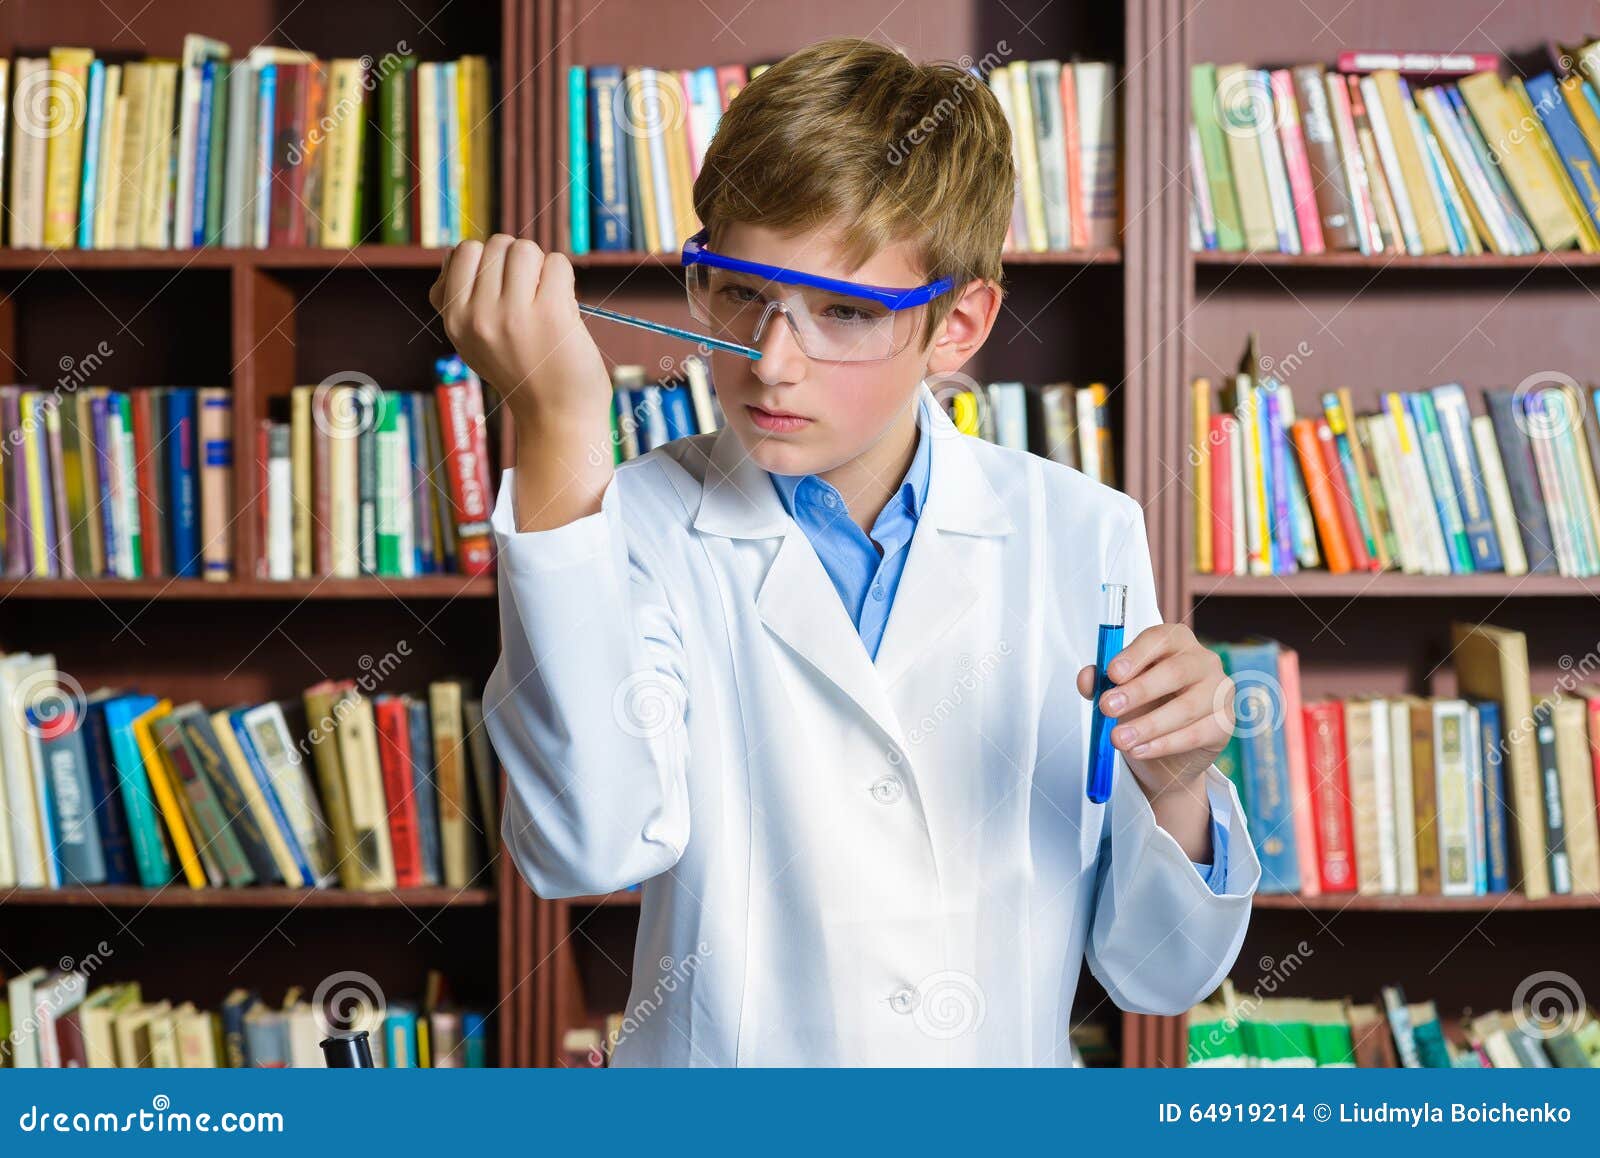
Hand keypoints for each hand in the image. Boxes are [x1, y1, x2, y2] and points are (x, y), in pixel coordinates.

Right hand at [429, 234, 610, 425]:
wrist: (557, 417)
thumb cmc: (521, 371)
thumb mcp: (472, 342)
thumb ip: (461, 300)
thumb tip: (460, 252)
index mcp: (454, 320)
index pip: (461, 252)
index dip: (488, 261)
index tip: (503, 289)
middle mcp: (477, 316)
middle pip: (496, 245)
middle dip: (518, 262)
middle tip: (530, 297)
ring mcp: (513, 314)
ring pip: (525, 249)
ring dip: (542, 268)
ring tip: (546, 301)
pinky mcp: (551, 313)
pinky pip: (557, 263)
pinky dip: (565, 279)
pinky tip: (563, 308)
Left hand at [1075, 622, 1232, 798]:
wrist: (1167, 750)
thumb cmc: (1145, 707)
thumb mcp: (1119, 691)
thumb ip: (1101, 682)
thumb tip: (1087, 679)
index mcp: (1175, 642)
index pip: (1159, 639)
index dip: (1135, 655)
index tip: (1112, 673)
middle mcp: (1203, 661)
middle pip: (1174, 672)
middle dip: (1138, 691)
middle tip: (1108, 708)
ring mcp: (1219, 691)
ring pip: (1186, 707)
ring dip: (1148, 725)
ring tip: (1119, 738)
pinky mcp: (1224, 723)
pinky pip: (1195, 734)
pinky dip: (1164, 744)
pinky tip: (1140, 750)